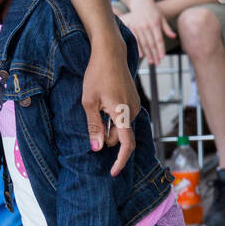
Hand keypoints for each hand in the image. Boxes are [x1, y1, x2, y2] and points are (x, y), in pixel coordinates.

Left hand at [82, 34, 139, 176]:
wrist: (110, 53)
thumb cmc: (96, 75)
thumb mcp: (88, 102)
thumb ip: (93, 126)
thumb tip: (96, 149)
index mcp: (123, 114)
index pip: (126, 145)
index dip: (120, 161)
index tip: (112, 172)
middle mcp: (134, 111)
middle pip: (121, 136)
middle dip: (106, 138)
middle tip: (91, 126)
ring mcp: (135, 104)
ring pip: (121, 126)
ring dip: (108, 127)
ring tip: (95, 109)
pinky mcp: (134, 99)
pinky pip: (124, 117)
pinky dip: (113, 119)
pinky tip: (102, 105)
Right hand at [121, 0, 175, 67]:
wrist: (141, 2)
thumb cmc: (153, 11)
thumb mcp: (162, 18)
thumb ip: (167, 28)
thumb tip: (174, 37)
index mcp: (155, 24)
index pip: (159, 39)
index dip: (161, 49)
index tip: (162, 57)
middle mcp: (147, 26)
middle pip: (152, 43)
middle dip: (155, 54)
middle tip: (157, 63)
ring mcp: (139, 26)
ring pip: (144, 43)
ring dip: (148, 53)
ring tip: (151, 61)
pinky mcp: (131, 26)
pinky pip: (135, 39)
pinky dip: (138, 47)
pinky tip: (141, 55)